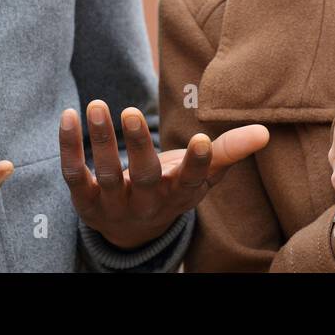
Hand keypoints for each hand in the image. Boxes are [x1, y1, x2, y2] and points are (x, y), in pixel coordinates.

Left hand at [59, 100, 268, 250]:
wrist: (132, 230)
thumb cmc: (173, 187)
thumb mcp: (202, 175)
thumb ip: (230, 151)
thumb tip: (264, 131)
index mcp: (179, 195)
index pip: (190, 182)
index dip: (196, 164)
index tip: (199, 140)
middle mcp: (146, 203)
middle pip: (143, 177)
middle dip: (138, 146)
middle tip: (131, 112)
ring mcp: (113, 204)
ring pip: (105, 174)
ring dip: (101, 140)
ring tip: (98, 105)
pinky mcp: (84, 200)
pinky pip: (73, 174)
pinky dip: (70, 147)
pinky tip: (70, 116)